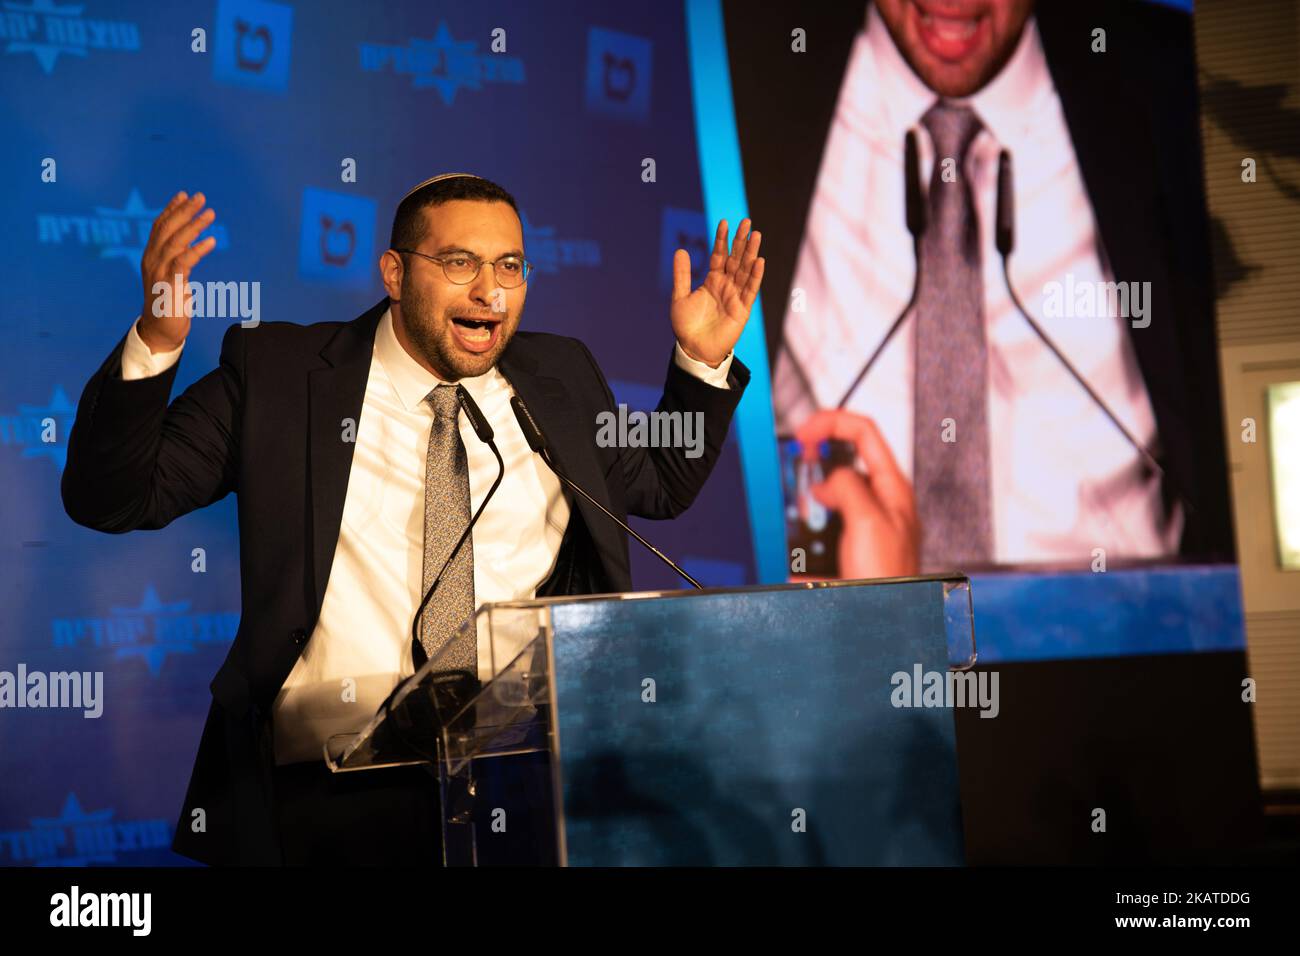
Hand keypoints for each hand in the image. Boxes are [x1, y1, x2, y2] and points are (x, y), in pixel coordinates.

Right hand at [138, 191, 217, 352]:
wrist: (161, 331)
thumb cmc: (169, 304)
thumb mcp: (172, 277)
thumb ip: (177, 260)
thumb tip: (189, 245)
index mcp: (151, 256)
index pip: (159, 226)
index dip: (171, 209)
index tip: (184, 194)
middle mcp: (151, 260)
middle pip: (167, 229)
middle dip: (184, 211)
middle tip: (201, 197)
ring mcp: (159, 272)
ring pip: (175, 242)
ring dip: (194, 226)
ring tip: (210, 214)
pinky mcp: (169, 285)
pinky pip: (183, 262)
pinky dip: (197, 250)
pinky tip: (211, 241)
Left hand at [671, 218, 764, 366]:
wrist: (694, 349)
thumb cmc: (686, 326)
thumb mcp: (680, 297)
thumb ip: (682, 275)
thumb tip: (680, 250)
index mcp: (712, 281)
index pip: (719, 255)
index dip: (722, 239)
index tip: (724, 222)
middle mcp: (726, 285)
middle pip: (736, 258)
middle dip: (741, 240)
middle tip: (746, 221)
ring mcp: (735, 296)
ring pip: (745, 270)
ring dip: (751, 253)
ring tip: (756, 235)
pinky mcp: (742, 309)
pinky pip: (750, 290)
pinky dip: (755, 276)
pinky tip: (759, 261)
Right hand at [792, 410, 918, 579]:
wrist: (885, 624)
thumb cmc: (890, 579)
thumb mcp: (868, 522)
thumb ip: (848, 488)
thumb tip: (828, 480)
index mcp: (892, 486)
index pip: (863, 432)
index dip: (831, 424)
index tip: (803, 435)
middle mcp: (881, 500)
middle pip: (844, 458)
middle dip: (816, 459)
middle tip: (797, 467)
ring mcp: (866, 522)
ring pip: (830, 491)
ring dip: (809, 496)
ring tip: (800, 509)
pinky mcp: (850, 543)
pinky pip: (824, 523)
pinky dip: (807, 525)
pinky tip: (802, 538)